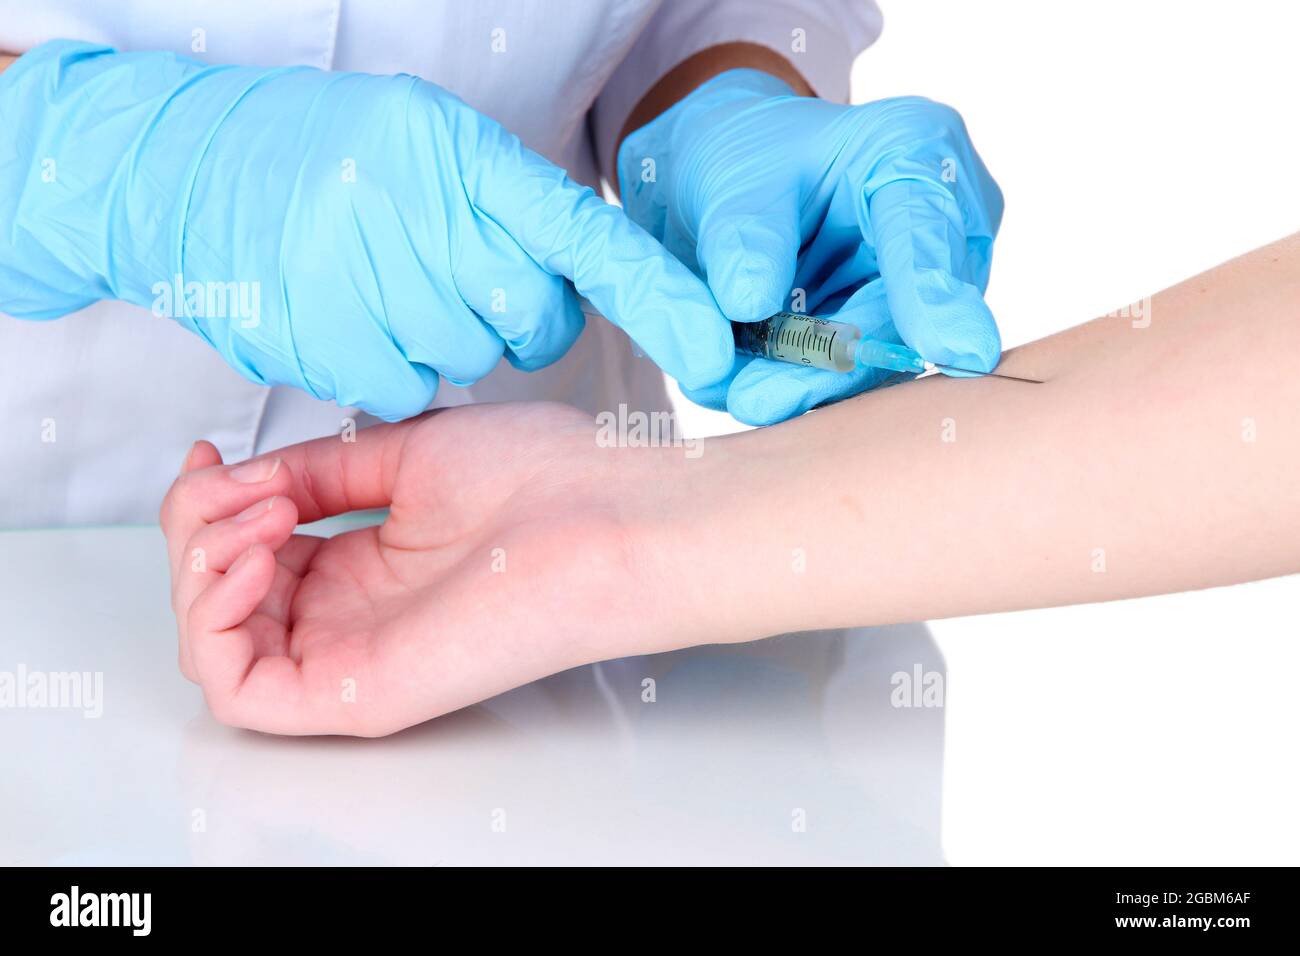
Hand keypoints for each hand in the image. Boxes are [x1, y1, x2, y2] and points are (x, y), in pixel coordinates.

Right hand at [0, 41, 733, 419]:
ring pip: (464, 359)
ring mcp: (370, 276)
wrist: (190, 165)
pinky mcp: (320, 333)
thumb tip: (586, 282)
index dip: (663, 300)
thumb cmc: (328, 157)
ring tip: (382, 285)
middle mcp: (427, 213)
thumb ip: (509, 208)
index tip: (718, 346)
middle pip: (533, 319)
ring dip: (438, 337)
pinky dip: (384, 366)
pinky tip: (350, 317)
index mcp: (468, 160)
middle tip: (455, 279)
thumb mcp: (430, 147)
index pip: (594, 241)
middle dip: (512, 317)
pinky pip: (400, 391)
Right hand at [160, 404, 704, 735]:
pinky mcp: (358, 695)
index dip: (207, 504)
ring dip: (199, 567)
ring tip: (259, 516)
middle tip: (239, 484)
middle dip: (195, 527)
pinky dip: (212, 622)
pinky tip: (253, 559)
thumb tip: (241, 475)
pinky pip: (239, 690)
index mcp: (364, 565)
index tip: (211, 453)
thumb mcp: (405, 453)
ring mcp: (352, 658)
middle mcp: (351, 615)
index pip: (246, 555)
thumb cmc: (547, 479)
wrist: (612, 514)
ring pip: (214, 645)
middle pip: (218, 598)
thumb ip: (316, 469)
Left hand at [619, 69, 1003, 424]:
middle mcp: (944, 222)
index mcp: (916, 150)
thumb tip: (747, 304)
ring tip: (747, 398)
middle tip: (758, 401)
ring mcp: (928, 283)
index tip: (949, 348)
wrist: (738, 172)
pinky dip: (803, 380)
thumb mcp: (730, 179)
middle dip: (832, 364)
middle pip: (905, 311)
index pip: (926, 227)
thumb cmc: (746, 154)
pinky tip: (757, 390)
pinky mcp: (896, 329)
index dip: (934, 292)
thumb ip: (740, 237)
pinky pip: (856, 367)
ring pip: (881, 353)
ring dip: (811, 382)